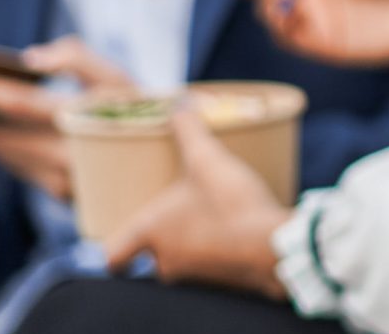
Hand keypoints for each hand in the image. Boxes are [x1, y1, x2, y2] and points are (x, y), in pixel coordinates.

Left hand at [0, 37, 135, 199]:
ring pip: (12, 157)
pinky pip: (24, 172)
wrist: (171, 170)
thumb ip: (78, 58)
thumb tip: (30, 57)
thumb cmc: (143, 113)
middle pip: (8, 138)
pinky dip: (3, 155)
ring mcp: (73, 180)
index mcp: (92, 115)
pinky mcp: (68, 198)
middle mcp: (78, 152)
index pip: (26, 103)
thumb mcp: (121, 78)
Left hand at [102, 110, 287, 299]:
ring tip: (215, 219)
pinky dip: (221, 254)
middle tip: (180, 216)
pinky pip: (214, 270)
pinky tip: (240, 233)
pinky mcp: (225, 285)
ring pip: (185, 264)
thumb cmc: (230, 204)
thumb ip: (190, 130)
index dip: (114, 252)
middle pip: (153, 258)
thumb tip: (180, 103)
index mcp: (152, 233)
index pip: (113, 257)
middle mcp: (167, 262)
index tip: (120, 244)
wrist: (274, 246)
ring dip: (194, 246)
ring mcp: (196, 278)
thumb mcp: (208, 159)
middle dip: (165, 240)